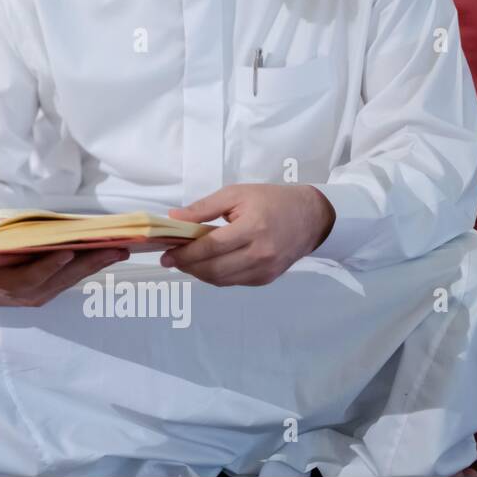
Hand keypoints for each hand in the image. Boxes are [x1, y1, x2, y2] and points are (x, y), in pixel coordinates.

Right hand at [0, 246, 128, 306]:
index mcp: (2, 286)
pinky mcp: (50, 290)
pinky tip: (109, 252)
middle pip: (61, 279)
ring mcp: (40, 294)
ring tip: (122, 247)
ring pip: (72, 279)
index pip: (28, 279)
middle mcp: (25, 294)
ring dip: (98, 264)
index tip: (67, 253)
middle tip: (115, 247)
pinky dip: (92, 265)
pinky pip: (74, 278)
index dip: (48, 268)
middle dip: (89, 264)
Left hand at [164, 183, 335, 286]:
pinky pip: (233, 282)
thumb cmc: (271, 201)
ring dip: (198, 273)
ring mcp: (265, 270)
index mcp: (253, 228)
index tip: (166, 253)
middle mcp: (260, 254)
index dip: (186, 253)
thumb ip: (203, 208)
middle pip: (214, 269)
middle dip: (187, 266)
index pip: (212, 247)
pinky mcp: (267, 279)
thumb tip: (174, 218)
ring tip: (184, 262)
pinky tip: (205, 265)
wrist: (310, 217)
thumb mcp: (236, 194)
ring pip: (222, 280)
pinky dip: (215, 276)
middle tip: (170, 259)